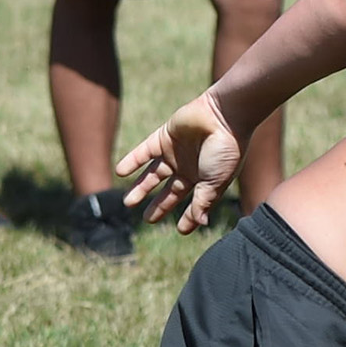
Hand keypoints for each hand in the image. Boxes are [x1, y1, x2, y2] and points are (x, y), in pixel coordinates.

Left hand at [117, 91, 245, 233]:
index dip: (188, 217)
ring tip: (127, 203)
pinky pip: (144, 152)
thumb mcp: (215, 182)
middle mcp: (190, 168)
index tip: (181, 230)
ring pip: (154, 174)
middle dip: (160, 205)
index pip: (194, 203)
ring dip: (141, 187)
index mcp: (206, 180)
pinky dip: (132, 161)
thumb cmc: (225, 151)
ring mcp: (175, 153)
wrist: (224, 116)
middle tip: (146, 219)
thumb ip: (203, 202)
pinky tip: (120, 172)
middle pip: (171, 191)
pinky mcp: (164, 137)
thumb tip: (199, 224)